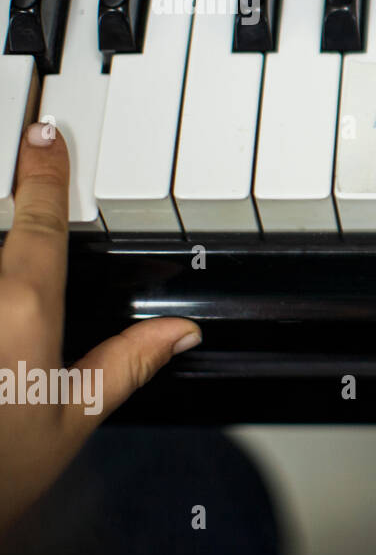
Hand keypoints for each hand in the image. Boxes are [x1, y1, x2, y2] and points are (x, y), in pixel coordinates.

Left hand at [0, 122, 200, 532]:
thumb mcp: (73, 420)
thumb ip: (126, 364)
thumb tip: (179, 333)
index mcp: (24, 309)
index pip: (41, 221)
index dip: (46, 172)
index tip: (44, 133)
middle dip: (14, 244)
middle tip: (31, 298)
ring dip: (6, 275)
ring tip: (14, 347)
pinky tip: (5, 341)